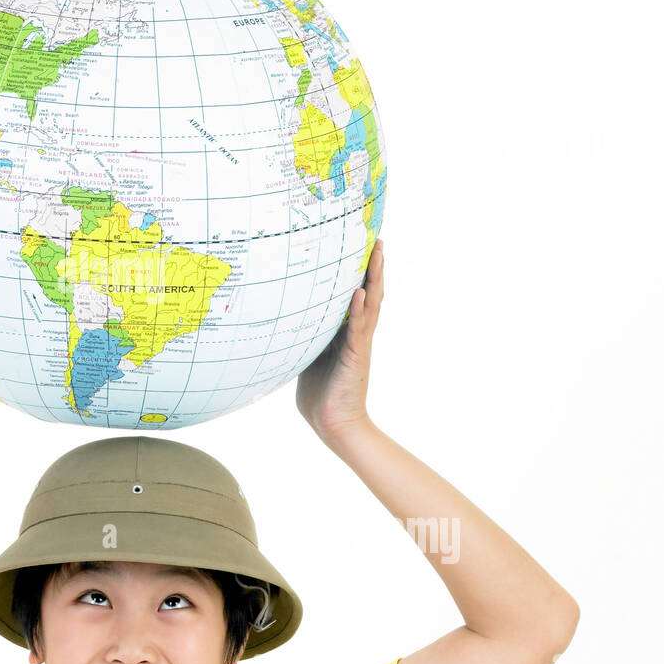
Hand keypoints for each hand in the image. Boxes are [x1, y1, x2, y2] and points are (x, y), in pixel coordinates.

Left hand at [296, 238, 383, 442]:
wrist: (332, 424)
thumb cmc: (319, 393)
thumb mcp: (308, 356)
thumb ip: (305, 335)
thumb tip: (285, 317)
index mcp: (345, 333)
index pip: (353, 296)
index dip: (358, 273)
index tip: (359, 247)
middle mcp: (356, 334)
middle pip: (369, 293)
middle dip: (373, 266)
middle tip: (377, 239)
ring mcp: (359, 343)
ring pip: (370, 304)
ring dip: (374, 278)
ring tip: (378, 253)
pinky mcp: (356, 356)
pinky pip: (357, 329)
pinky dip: (359, 309)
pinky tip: (360, 292)